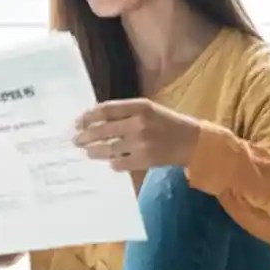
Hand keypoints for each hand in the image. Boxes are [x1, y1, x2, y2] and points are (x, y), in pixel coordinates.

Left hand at [74, 99, 200, 171]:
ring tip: (87, 152)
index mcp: (140, 106)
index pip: (105, 110)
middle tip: (76, 140)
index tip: (77, 123)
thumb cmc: (167, 123)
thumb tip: (95, 119)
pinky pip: (118, 163)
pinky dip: (112, 163)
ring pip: (108, 149)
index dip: (88, 117)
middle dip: (85, 136)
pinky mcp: (144, 160)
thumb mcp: (149, 109)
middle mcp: (139, 123)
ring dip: (93, 151)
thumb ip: (125, 112)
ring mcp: (141, 143)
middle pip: (102, 130)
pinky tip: (110, 161)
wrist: (193, 142)